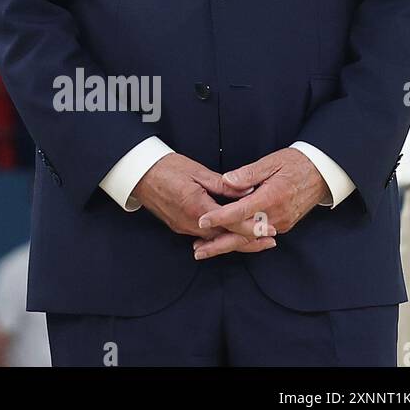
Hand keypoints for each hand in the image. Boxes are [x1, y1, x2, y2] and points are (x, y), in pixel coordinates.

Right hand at [130, 152, 275, 255]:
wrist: (138, 173)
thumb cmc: (166, 167)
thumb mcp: (197, 171)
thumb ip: (223, 184)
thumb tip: (247, 190)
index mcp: (197, 207)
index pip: (232, 223)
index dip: (254, 228)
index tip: (270, 229)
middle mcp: (191, 223)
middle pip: (227, 239)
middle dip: (250, 242)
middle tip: (271, 241)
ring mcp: (184, 227)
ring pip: (216, 241)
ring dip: (236, 241)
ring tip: (257, 241)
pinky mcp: (179, 227)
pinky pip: (204, 237)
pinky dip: (220, 238)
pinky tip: (231, 235)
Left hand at [191, 149, 329, 258]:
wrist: (321, 173)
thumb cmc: (295, 164)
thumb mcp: (271, 162)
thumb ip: (248, 173)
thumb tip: (227, 181)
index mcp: (271, 197)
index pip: (241, 212)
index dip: (220, 218)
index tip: (202, 221)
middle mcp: (277, 215)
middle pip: (244, 234)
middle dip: (220, 244)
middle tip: (198, 250)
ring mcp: (281, 222)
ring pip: (251, 238)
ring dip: (228, 245)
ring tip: (205, 249)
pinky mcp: (283, 225)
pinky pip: (259, 235)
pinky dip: (242, 240)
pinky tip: (225, 241)